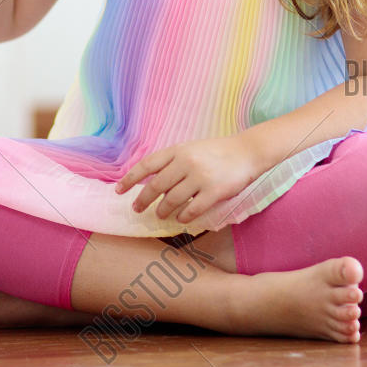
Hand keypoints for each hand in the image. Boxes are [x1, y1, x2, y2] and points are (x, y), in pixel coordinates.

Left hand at [114, 135, 266, 223]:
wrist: (247, 151)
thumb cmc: (216, 151)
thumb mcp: (190, 148)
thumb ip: (172, 161)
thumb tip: (149, 180)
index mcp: (178, 150)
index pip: (147, 165)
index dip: (130, 178)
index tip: (119, 190)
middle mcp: (186, 162)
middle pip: (156, 186)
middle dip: (143, 200)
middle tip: (137, 209)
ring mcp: (200, 177)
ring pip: (172, 200)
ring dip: (163, 210)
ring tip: (160, 214)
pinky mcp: (214, 191)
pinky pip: (193, 209)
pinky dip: (183, 216)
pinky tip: (180, 218)